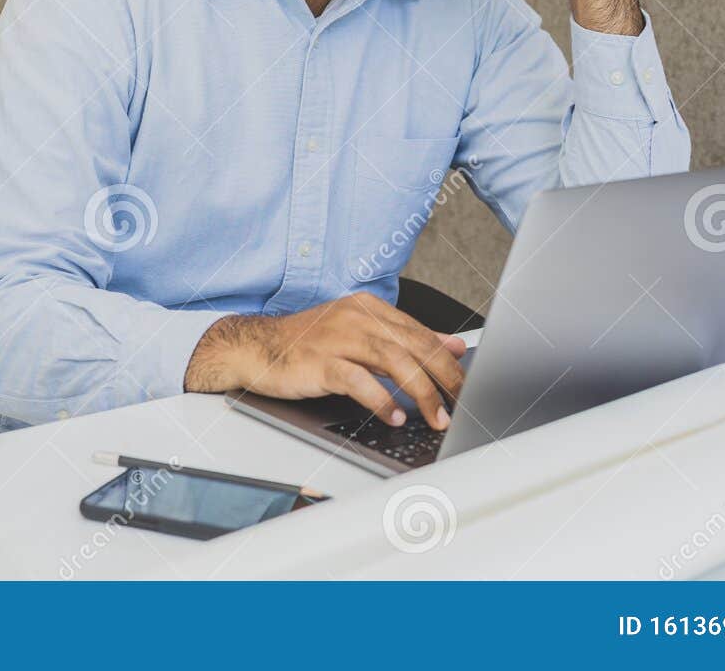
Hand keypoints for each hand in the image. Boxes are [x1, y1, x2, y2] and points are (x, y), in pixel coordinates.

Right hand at [183, 292, 466, 430]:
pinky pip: (358, 380)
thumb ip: (405, 339)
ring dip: (421, 392)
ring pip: (394, 361)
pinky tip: (393, 415)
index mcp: (369, 308)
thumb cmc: (309, 345)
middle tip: (462, 403)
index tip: (467, 385)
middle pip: (414, 345)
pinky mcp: (320, 362)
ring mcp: (338, 338)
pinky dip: (380, 399)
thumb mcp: (360, 334)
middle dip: (444, 378)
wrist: (256, 347)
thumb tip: (452, 345)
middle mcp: (357, 317)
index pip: (420, 333)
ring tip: (437, 417)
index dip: (448, 361)